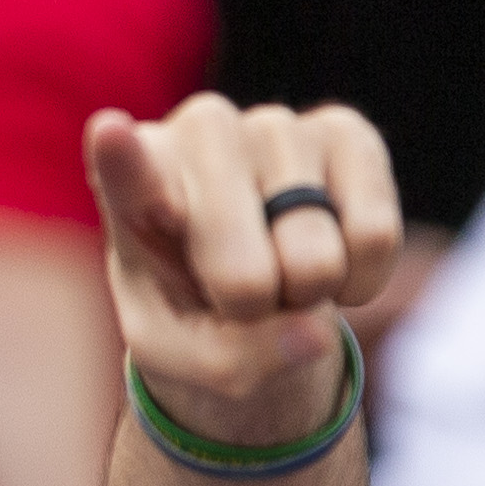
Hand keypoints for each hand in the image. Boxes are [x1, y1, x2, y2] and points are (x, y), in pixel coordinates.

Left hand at [84, 96, 401, 441]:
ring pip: (313, 253)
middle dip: (248, 308)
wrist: (245, 286)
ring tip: (278, 273)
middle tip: (234, 299)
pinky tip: (328, 263)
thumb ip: (226, 361)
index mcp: (133, 181)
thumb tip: (318, 334)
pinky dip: (360, 280)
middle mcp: (201, 131)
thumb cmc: (188, 309)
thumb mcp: (177, 356)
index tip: (111, 134)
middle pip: (238, 258)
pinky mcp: (347, 133)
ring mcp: (275, 123)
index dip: (123, 158)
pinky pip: (374, 236)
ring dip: (305, 295)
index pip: (125, 170)